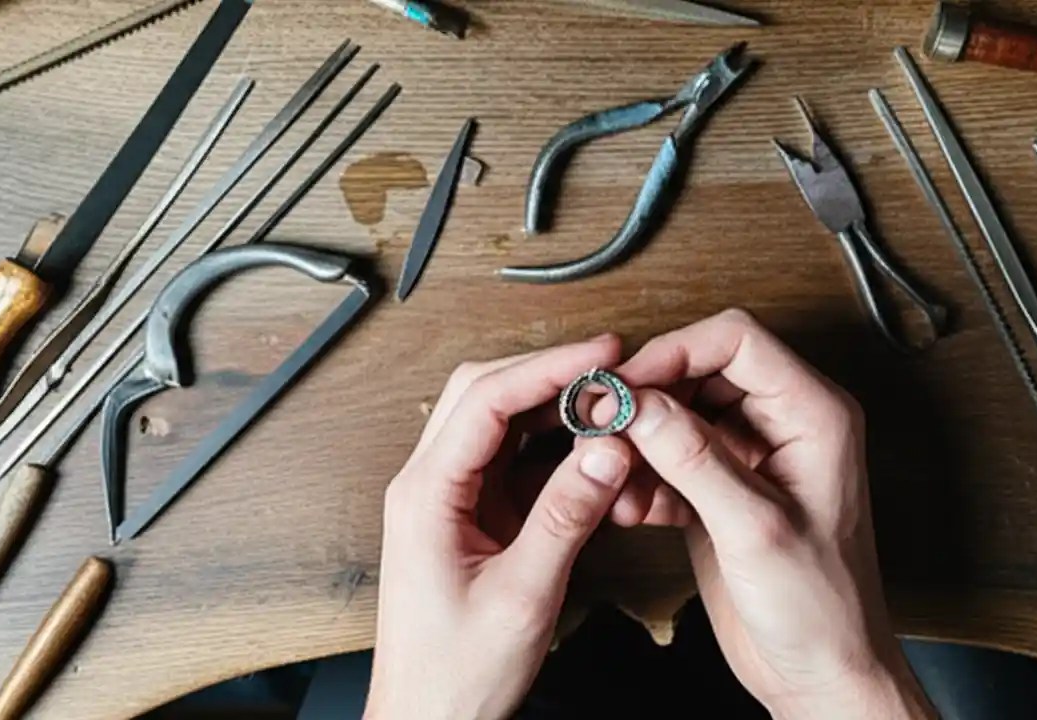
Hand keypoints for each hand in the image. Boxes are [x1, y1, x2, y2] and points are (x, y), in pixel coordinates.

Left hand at [366, 335, 634, 719]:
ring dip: (552, 409)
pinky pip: (510, 461)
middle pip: (484, 394)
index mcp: (426, 496)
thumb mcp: (524, 595)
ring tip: (608, 406)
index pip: (486, 400)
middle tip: (610, 368)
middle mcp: (428, 486)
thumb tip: (608, 450)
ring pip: (498, 423)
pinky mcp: (468, 516)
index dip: (548, 367)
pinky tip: (590, 452)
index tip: (601, 355)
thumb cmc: (454, 674)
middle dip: (549, 373)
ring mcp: (446, 499)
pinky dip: (551, 449)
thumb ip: (567, 517)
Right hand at [613, 309, 933, 718]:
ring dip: (639, 443)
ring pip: (678, 416)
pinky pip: (670, 460)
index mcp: (814, 415)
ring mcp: (750, 457)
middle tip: (603, 423)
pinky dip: (643, 479)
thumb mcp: (755, 529)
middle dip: (648, 397)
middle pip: (700, 371)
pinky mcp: (721, 489)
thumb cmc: (823, 609)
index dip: (675, 351)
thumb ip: (694, 459)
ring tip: (613, 476)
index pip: (737, 341)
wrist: (820, 674)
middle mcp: (783, 425)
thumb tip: (641, 404)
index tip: (627, 382)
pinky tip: (629, 508)